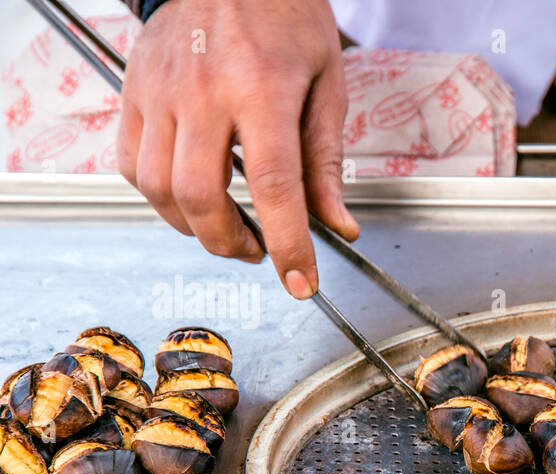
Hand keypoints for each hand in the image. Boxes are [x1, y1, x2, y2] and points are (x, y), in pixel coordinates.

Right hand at [117, 0, 358, 298]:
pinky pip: (132, 164)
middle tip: (260, 250)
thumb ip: (327, 161)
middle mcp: (203, 91)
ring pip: (158, 189)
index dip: (288, 245)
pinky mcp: (133, 91)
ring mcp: (160, 91)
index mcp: (262, 88)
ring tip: (229, 227)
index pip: (274, 186)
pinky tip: (191, 195)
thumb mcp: (327, 83)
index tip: (301, 282)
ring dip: (194, 227)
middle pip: (200, 197)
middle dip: (231, 243)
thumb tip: (339, 227)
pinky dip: (160, 196)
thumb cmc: (284, 15)